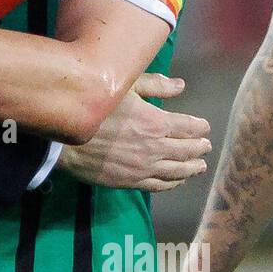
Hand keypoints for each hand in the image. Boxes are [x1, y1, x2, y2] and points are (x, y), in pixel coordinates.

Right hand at [59, 72, 210, 190]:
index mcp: (157, 122)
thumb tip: (181, 86)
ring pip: (177, 171)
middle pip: (187, 150)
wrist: (66, 140)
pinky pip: (160, 185)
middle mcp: (156, 148)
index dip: (200, 127)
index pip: (189, 127)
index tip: (204, 126)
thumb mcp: (124, 87)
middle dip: (199, 148)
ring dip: (192, 168)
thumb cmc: (95, 108)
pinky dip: (173, 183)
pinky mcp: (131, 181)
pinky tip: (178, 181)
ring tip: (200, 166)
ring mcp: (144, 168)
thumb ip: (155, 86)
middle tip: (206, 146)